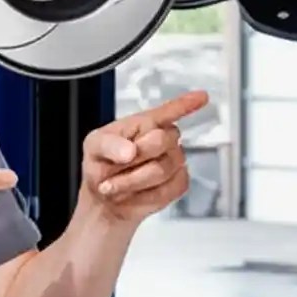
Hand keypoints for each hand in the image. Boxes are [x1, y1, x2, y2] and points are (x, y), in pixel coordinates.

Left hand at [80, 90, 209, 224]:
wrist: (104, 200)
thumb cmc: (99, 166)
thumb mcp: (93, 148)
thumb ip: (109, 144)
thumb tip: (130, 151)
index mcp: (142, 123)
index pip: (168, 110)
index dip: (186, 103)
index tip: (202, 97)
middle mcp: (161, 138)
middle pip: (162, 140)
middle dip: (137, 156)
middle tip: (115, 165)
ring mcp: (173, 160)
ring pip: (163, 169)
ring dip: (132, 181)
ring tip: (115, 184)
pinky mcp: (178, 183)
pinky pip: (168, 189)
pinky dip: (145, 196)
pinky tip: (132, 193)